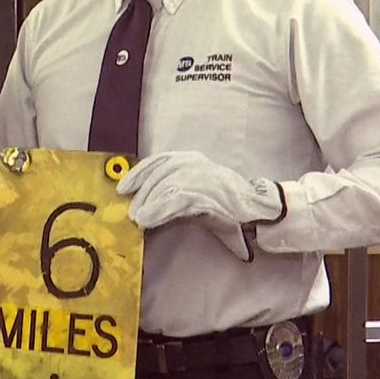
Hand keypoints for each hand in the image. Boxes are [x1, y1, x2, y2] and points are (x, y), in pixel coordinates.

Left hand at [117, 151, 283, 260]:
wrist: (257, 207)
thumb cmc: (222, 202)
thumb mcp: (193, 193)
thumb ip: (169, 196)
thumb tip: (142, 209)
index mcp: (190, 159)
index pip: (158, 161)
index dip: (138, 174)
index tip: (122, 188)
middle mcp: (195, 163)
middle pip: (159, 175)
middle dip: (143, 194)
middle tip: (132, 213)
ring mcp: (203, 176)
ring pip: (166, 186)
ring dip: (150, 204)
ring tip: (140, 218)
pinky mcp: (208, 193)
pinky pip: (178, 200)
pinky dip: (160, 209)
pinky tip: (150, 219)